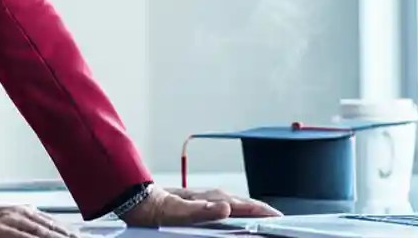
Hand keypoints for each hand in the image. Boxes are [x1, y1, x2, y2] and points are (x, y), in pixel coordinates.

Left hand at [120, 185, 282, 226]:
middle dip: (262, 211)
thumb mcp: (177, 213)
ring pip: (236, 205)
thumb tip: (227, 207)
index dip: (264, 212)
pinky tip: (235, 217)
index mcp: (212, 199)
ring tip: (263, 219)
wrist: (136, 198)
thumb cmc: (156, 209)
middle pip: (245, 204)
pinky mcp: (198, 203)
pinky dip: (236, 212)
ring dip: (251, 211)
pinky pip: (225, 207)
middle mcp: (212, 196)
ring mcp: (206, 198)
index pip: (246, 205)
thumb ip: (202, 211)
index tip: (280, 219)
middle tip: (278, 221)